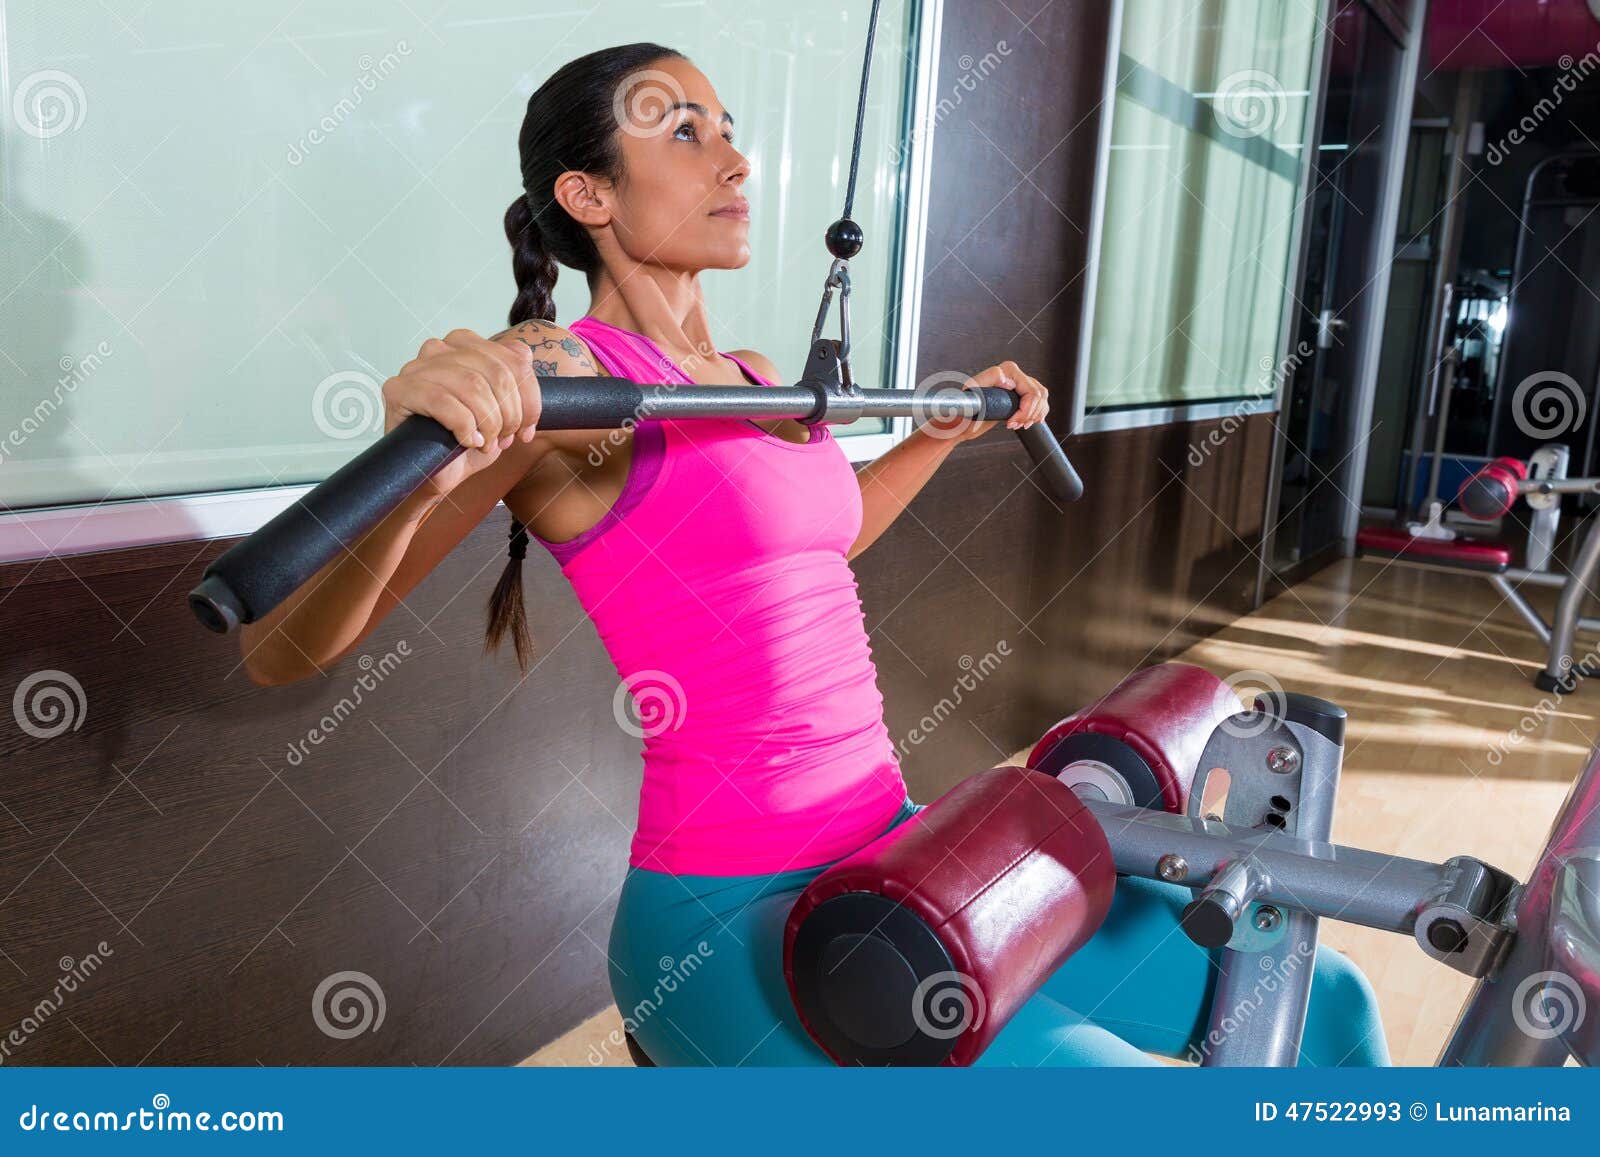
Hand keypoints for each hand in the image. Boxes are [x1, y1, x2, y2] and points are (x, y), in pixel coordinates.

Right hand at [380, 328, 542, 500]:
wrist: (434, 474)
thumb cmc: (466, 440)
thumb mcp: (501, 408)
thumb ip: (514, 377)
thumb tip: (525, 355)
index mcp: (465, 344)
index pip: (513, 360)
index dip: (529, 399)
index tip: (528, 429)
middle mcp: (439, 349)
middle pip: (497, 373)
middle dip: (510, 414)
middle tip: (504, 439)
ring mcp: (416, 367)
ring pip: (472, 387)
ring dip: (489, 423)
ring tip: (486, 444)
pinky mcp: (398, 390)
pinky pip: (443, 402)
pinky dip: (464, 427)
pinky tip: (468, 442)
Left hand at [921, 361, 1049, 442]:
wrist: (960, 421)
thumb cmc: (963, 411)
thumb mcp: (971, 395)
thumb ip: (986, 382)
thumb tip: (1005, 379)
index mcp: (1006, 370)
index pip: (1031, 392)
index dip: (1024, 411)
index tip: (1010, 423)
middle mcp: (1013, 374)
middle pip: (1039, 395)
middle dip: (1029, 414)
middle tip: (1014, 425)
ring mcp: (1019, 383)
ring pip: (1042, 398)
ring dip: (1034, 415)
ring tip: (1018, 424)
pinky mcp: (1020, 394)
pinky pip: (1041, 401)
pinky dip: (1038, 413)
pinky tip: (1027, 422)